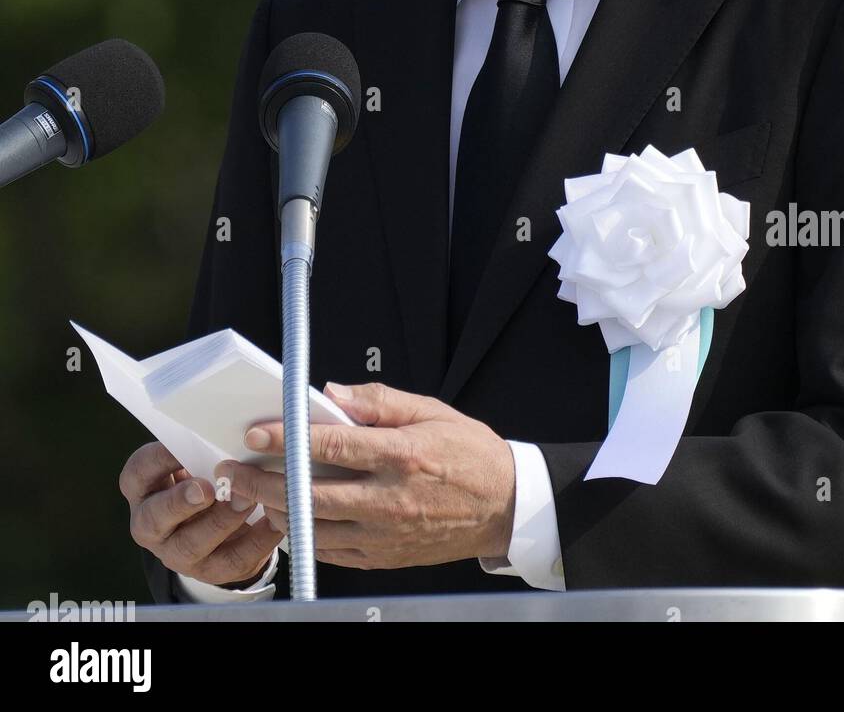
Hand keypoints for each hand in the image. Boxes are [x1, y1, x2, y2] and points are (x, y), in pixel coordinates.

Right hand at [121, 441, 281, 587]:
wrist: (218, 522)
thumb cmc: (206, 474)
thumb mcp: (197, 458)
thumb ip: (205, 447)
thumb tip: (236, 427)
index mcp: (145, 489)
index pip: (138, 473)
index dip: (159, 460)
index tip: (183, 447)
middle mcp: (152, 524)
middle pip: (153, 518)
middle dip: (180, 503)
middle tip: (207, 489)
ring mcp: (176, 552)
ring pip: (190, 545)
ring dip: (221, 521)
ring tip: (248, 499)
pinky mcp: (208, 570)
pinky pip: (231, 561)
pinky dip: (256, 541)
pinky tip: (274, 521)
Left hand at [215, 382, 515, 570]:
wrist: (503, 506)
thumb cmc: (468, 453)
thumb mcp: (432, 411)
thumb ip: (380, 400)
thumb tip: (332, 391)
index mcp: (403, 455)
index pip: (333, 445)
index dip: (288, 437)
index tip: (255, 432)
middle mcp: (390, 498)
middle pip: (310, 492)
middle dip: (263, 480)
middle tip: (234, 469)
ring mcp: (385, 534)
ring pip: (313, 527)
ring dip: (276, 510)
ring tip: (252, 493)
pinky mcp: (384, 557)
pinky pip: (331, 552)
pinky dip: (303, 536)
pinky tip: (288, 519)